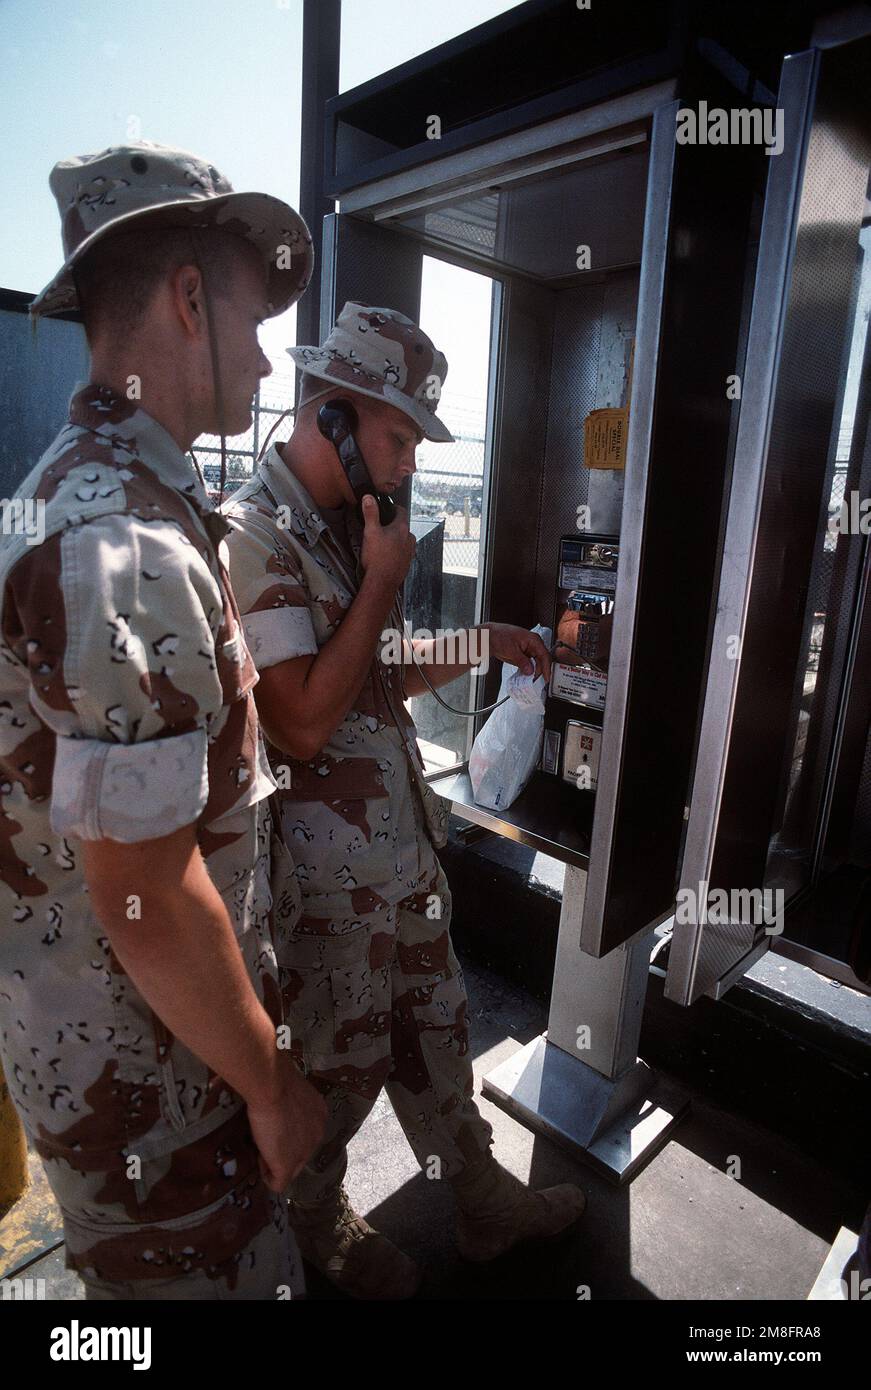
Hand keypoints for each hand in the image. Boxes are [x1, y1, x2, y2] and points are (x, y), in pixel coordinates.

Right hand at [246, 1052, 326, 1191]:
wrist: (272, 1086)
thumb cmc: (276, 1078)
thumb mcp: (289, 1086)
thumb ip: (290, 1098)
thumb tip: (277, 1096)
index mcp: (319, 1116)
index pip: (306, 1134)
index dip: (289, 1134)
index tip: (273, 1126)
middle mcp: (318, 1136)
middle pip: (301, 1154)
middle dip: (283, 1150)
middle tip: (264, 1141)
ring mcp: (304, 1153)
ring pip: (291, 1170)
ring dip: (274, 1163)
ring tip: (260, 1151)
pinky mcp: (287, 1166)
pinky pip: (278, 1183)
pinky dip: (267, 1176)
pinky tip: (258, 1163)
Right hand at [360, 494, 415, 589]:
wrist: (382, 582)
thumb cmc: (377, 559)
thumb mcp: (370, 532)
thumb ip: (370, 513)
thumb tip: (369, 498)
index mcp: (402, 529)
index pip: (401, 511)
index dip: (393, 508)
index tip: (387, 508)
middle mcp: (409, 539)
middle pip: (402, 526)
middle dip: (392, 524)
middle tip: (380, 526)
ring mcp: (410, 551)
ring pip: (403, 539)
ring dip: (395, 538)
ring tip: (382, 542)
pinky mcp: (407, 562)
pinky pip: (403, 551)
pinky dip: (396, 550)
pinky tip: (386, 555)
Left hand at [485, 622, 552, 682]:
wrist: (489, 636)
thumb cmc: (499, 636)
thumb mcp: (511, 650)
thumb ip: (522, 661)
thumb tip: (530, 670)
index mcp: (534, 640)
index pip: (545, 655)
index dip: (546, 668)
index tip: (546, 678)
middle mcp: (533, 644)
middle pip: (542, 660)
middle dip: (540, 672)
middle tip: (536, 682)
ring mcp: (528, 650)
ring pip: (536, 663)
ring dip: (534, 672)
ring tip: (531, 681)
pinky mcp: (523, 655)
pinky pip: (529, 664)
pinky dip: (528, 671)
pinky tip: (526, 676)